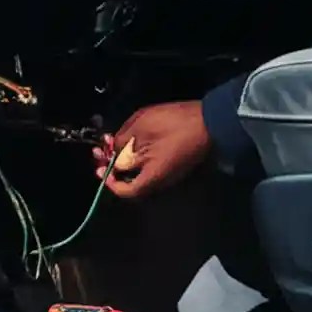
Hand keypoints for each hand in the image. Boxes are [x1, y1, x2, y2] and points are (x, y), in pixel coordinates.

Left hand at [91, 101, 211, 198]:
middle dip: (114, 165)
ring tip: (116, 143)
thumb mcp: (141, 128)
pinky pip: (152, 165)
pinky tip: (135, 142)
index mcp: (151, 177)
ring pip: (142, 172)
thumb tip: (113, 152)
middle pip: (132, 181)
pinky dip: (140, 156)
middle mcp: (161, 181)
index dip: (110, 182)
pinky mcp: (176, 164)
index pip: (125, 191)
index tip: (101, 167)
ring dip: (126, 159)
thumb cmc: (174, 124)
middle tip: (104, 150)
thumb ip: (122, 142)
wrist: (210, 120)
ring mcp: (171, 173)